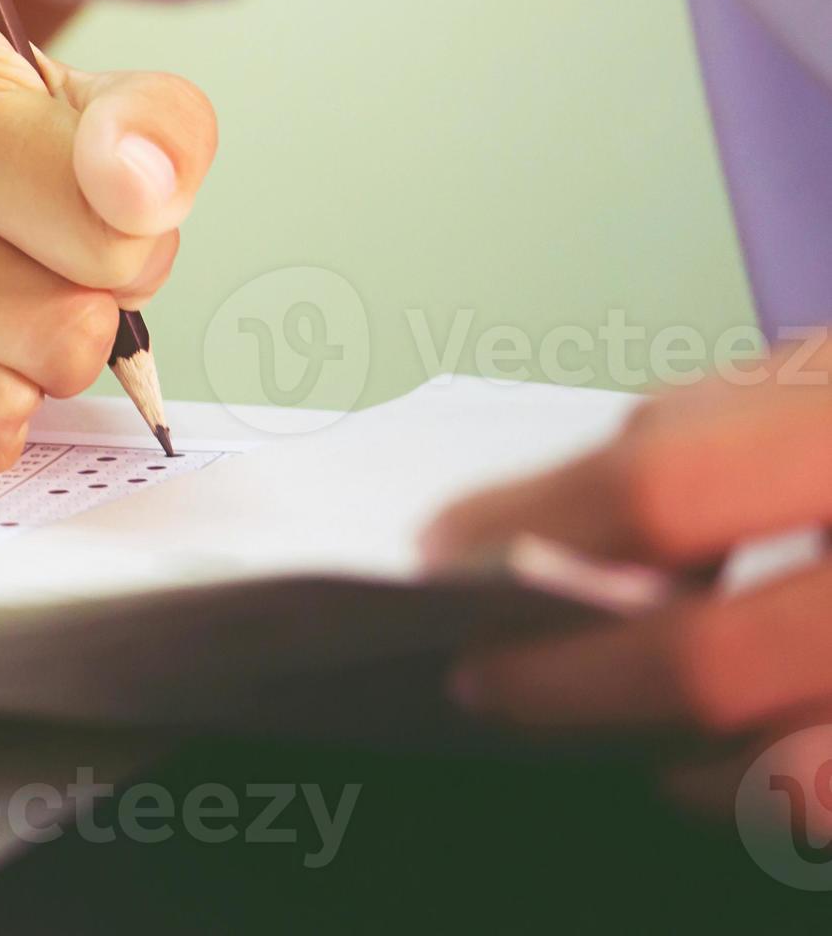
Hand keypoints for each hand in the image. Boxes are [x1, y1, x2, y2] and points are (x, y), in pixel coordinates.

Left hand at [426, 350, 831, 809]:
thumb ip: (718, 433)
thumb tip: (557, 518)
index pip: (666, 486)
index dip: (535, 522)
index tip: (443, 550)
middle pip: (713, 659)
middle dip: (571, 683)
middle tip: (488, 680)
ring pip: (788, 778)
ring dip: (679, 764)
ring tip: (610, 734)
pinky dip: (780, 799)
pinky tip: (735, 766)